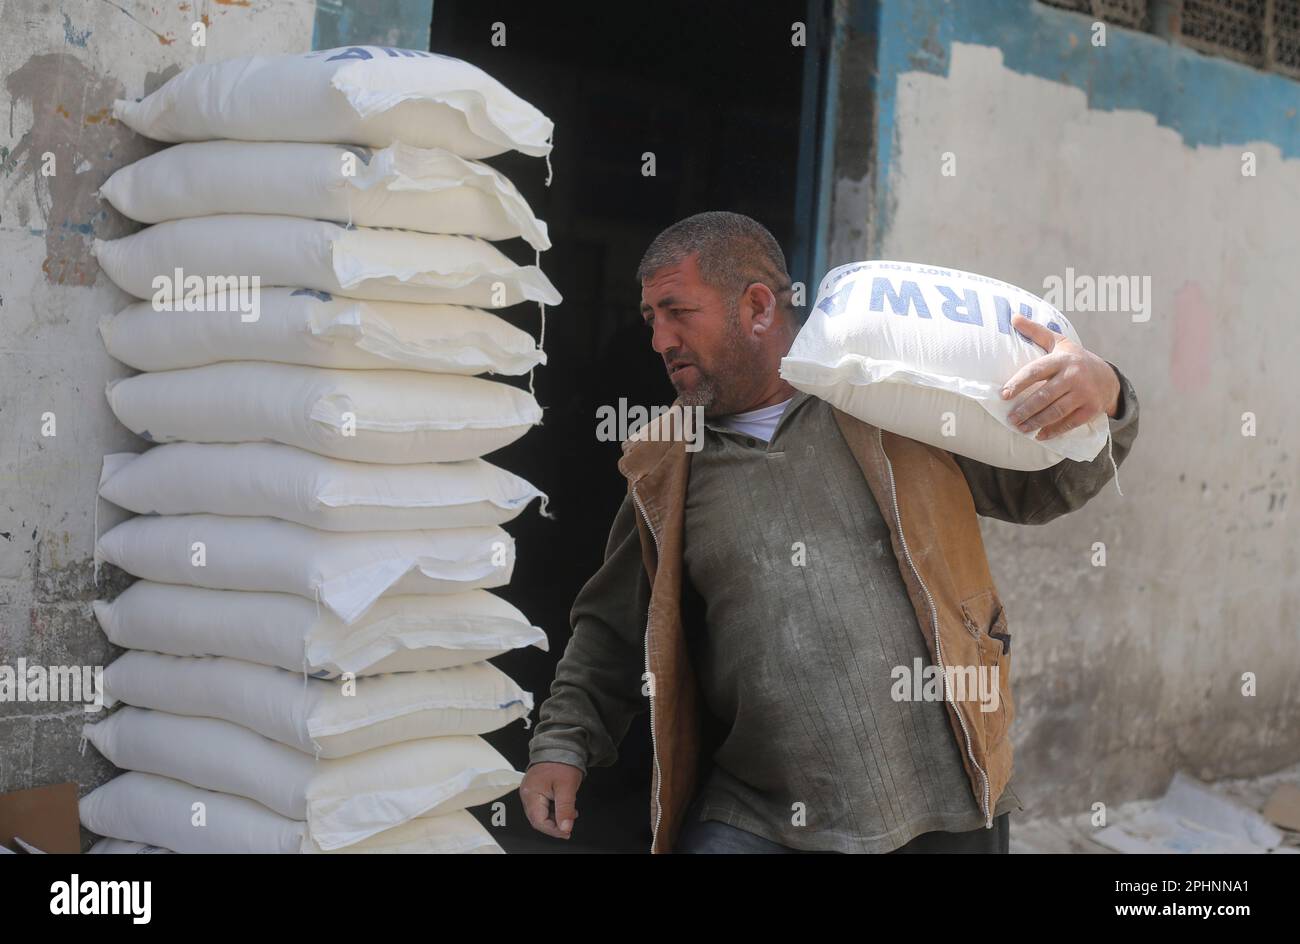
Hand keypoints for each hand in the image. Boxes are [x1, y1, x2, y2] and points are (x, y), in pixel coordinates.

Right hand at [520, 761, 583, 839]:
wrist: (560, 745)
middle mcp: (527, 794)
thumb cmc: (561, 762)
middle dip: (554, 825)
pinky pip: (542, 805)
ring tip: (570, 814)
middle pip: (538, 819)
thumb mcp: (567, 787)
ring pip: (540, 813)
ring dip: (555, 817)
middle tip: (569, 826)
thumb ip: (565, 809)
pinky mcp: (535, 789)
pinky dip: (553, 810)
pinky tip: (564, 808)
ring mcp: (530, 791)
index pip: (539, 821)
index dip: (553, 830)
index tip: (567, 832)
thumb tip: (565, 827)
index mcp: (531, 794)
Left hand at [1001, 314, 1121, 440]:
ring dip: (1036, 422)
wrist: (1110, 377)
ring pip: (1055, 411)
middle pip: (1044, 395)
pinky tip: (1040, 435)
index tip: (1004, 394)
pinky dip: (1054, 430)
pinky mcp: (1091, 409)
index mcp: (1062, 359)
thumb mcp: (1059, 343)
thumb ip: (1036, 332)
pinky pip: (1069, 422)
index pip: (1036, 371)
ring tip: (1021, 428)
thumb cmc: (1076, 359)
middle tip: (1010, 418)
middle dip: (1025, 409)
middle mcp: (1073, 376)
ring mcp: (1083, 393)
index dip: (1019, 383)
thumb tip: (1013, 316)